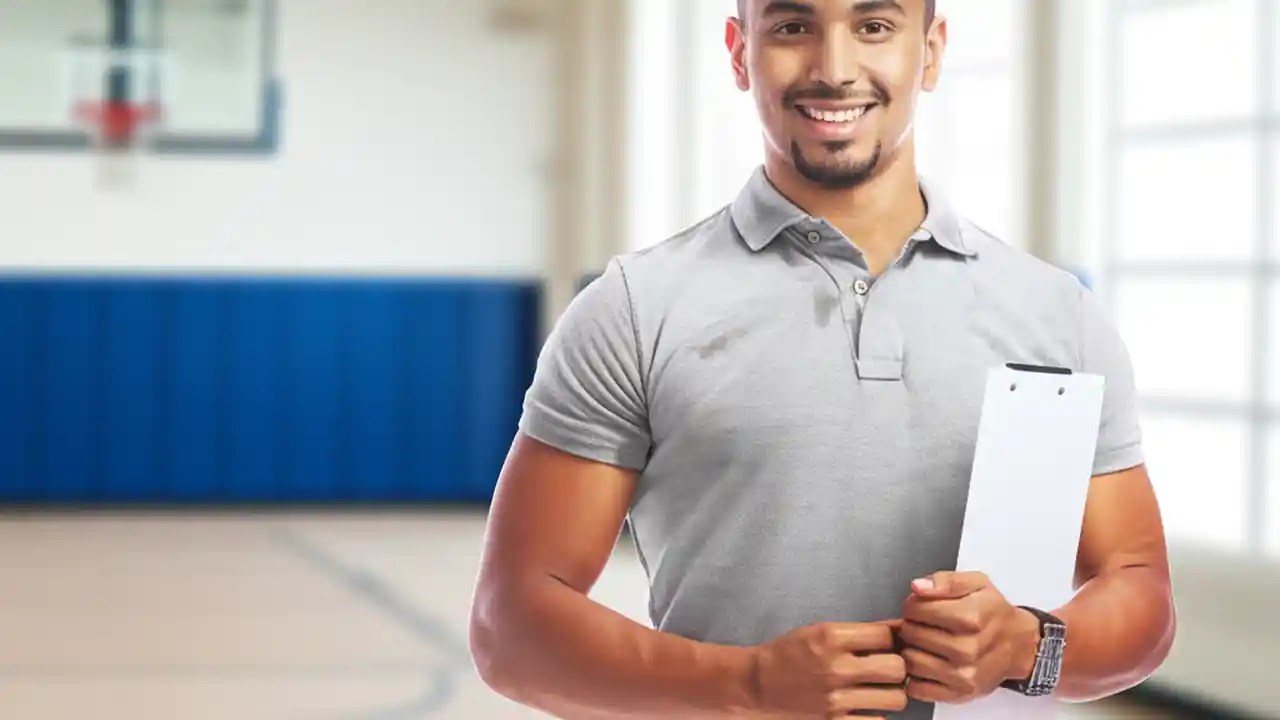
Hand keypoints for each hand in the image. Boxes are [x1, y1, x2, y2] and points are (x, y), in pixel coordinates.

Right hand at [750, 621, 908, 718]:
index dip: (892, 639)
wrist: (760, 683)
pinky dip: (876, 713)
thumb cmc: (791, 653)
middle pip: (898, 668)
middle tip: (888, 668)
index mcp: (831, 638)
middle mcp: (835, 668)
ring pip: (896, 698)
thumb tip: (900, 629)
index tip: (885, 645)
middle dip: (897, 666)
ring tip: (880, 688)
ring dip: (892, 692)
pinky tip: (864, 704)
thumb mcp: (821, 630)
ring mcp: (836, 699)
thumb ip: (861, 631)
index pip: (887, 637)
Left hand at [898, 571, 1040, 704]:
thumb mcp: (976, 584)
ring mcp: (963, 674)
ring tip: (925, 643)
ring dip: (912, 650)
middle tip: (925, 625)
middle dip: (911, 625)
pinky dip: (916, 676)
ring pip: (910, 661)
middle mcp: (967, 649)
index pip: (915, 609)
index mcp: (970, 618)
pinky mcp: (960, 693)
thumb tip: (918, 587)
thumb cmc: (994, 613)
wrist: (1019, 645)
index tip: (922, 606)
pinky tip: (928, 662)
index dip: (913, 604)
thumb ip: (946, 581)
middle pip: (910, 634)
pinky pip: (919, 688)